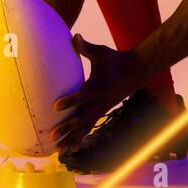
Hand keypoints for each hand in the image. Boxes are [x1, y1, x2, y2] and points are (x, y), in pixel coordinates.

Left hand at [49, 34, 143, 154]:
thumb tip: (75, 36)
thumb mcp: (101, 52)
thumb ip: (86, 47)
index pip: (81, 96)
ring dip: (71, 139)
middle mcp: (99, 101)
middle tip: (52, 136)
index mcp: (97, 87)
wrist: (136, 70)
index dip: (68, 101)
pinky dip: (80, 138)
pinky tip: (70, 148)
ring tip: (58, 151)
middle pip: (81, 118)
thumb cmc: (116, 60)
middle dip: (66, 128)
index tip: (54, 106)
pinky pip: (89, 128)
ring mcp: (101, 108)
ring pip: (85, 127)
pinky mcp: (102, 112)